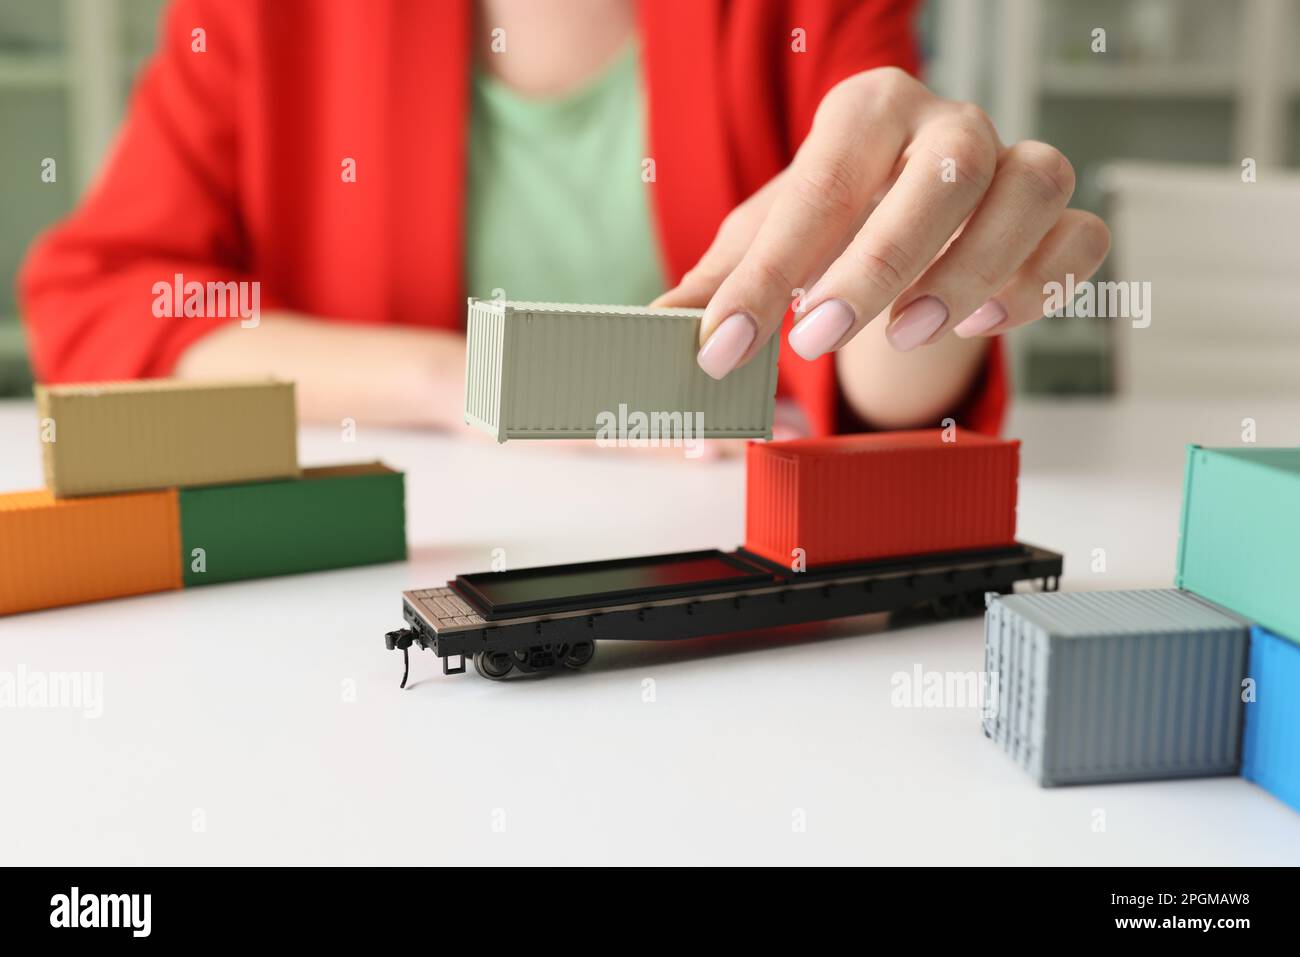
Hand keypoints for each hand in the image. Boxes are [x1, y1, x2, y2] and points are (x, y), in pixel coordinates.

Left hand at [654, 68, 1110, 378]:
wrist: (909, 216)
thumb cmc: (835, 218)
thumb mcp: (766, 239)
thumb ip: (718, 281)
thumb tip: (654, 327)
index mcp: (867, 112)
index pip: (821, 185)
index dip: (768, 273)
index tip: (723, 343)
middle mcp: (951, 125)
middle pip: (944, 172)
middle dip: (878, 262)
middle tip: (816, 338)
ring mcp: (1016, 164)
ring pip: (1030, 191)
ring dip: (972, 270)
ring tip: (905, 336)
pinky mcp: (1061, 216)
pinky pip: (1079, 238)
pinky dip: (1041, 283)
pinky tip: (986, 320)